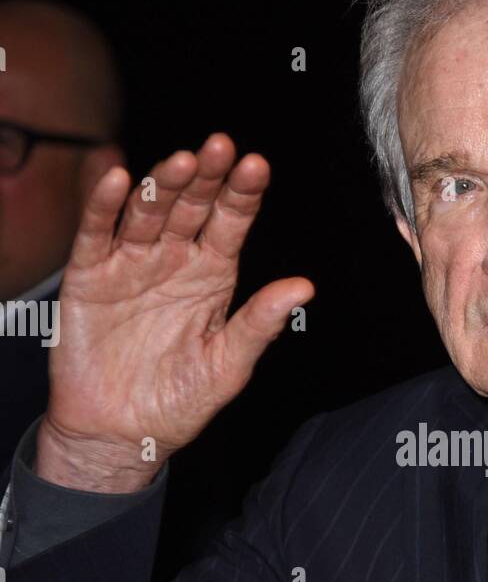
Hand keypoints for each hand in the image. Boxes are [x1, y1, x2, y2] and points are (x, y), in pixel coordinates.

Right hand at [36, 133, 313, 490]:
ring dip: (164, 184)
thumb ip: (260, 324)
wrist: (121, 435)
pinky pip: (96, 233)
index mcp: (213, 274)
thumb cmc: (178, 402)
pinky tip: (118, 180)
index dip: (243, 193)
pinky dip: (103, 205)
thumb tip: (304, 287)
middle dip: (207, 176)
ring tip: (182, 162)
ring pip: (148, 211)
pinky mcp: (89, 276)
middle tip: (220, 147)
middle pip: (192, 206)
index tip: (257, 166)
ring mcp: (131, 263)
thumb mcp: (227, 366)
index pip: (231, 222)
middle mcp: (174, 260)